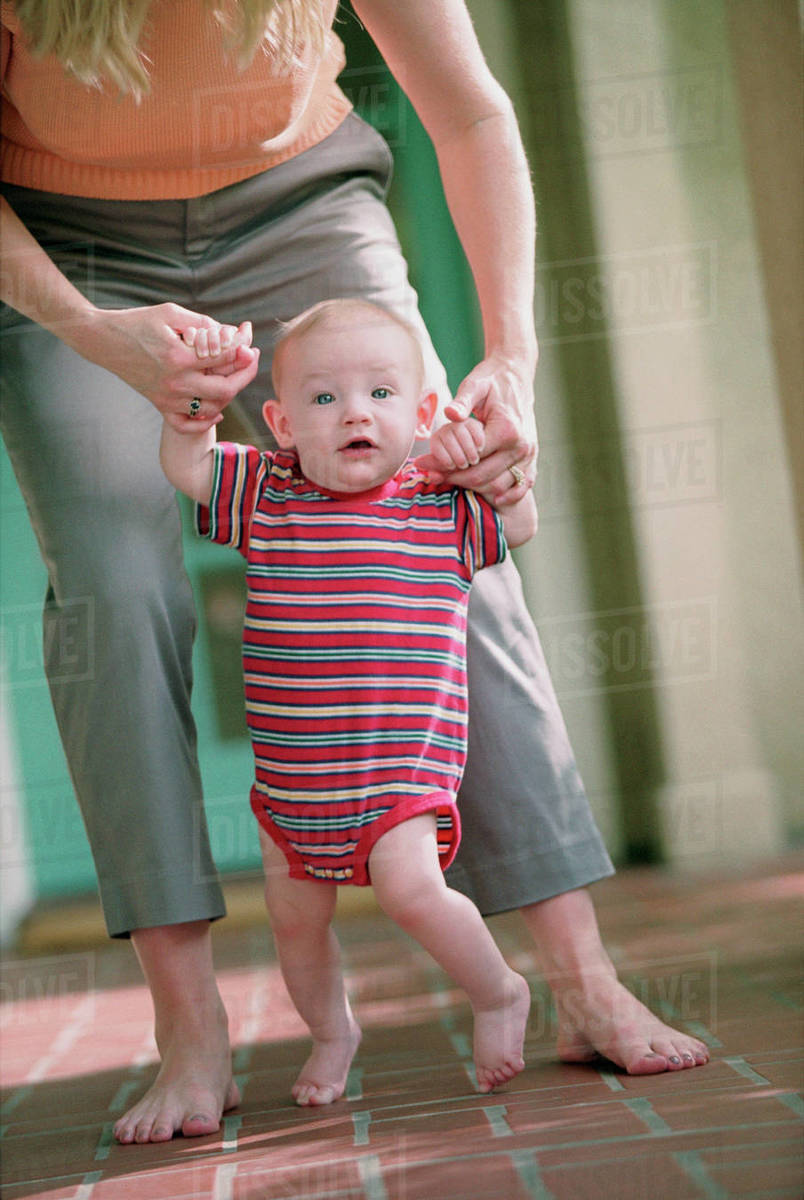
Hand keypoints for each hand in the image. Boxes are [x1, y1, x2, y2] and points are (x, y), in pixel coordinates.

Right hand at [74, 304, 259, 431]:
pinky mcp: (159, 406)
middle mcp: (175, 382)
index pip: (225, 357)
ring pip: (211, 408)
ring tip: (233, 376)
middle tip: (251, 359)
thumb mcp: (171, 313)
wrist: (103, 341)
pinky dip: (205, 421)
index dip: (243, 349)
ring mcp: (167, 398)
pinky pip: (187, 425)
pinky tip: (216, 409)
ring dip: (228, 394)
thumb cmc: (138, 322)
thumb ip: (203, 323)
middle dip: (245, 374)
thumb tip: (231, 334)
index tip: (249, 341)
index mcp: (179, 357)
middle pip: (225, 389)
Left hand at [415, 352, 537, 506]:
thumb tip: (449, 413)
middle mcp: (521, 445)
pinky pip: (523, 484)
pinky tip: (495, 500)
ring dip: (476, 489)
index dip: (448, 466)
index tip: (427, 467)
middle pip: (484, 476)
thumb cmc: (491, 380)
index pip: (473, 459)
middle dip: (456, 479)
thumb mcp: (474, 385)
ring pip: (500, 484)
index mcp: (507, 430)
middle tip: (433, 478)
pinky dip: (510, 495)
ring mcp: (529, 453)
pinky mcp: (532, 457)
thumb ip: (462, 401)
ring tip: (451, 482)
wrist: (516, 374)